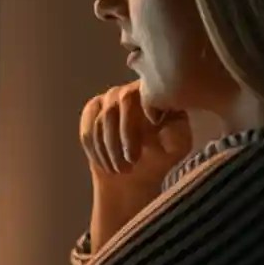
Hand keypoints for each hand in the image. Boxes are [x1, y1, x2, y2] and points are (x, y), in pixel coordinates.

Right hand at [80, 82, 191, 248]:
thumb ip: (176, 129)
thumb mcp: (176, 146)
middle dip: (117, 142)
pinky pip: (87, 131)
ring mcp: (110, 98)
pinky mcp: (93, 110)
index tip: (135, 155)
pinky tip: (105, 165)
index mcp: (154, 94)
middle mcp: (130, 90)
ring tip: (119, 170)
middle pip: (112, 109)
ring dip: (108, 150)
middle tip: (128, 164)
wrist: (136, 174)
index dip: (129, 127)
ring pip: (99, 122)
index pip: (133, 99)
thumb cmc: (161, 158)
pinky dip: (95, 151)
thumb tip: (160, 116)